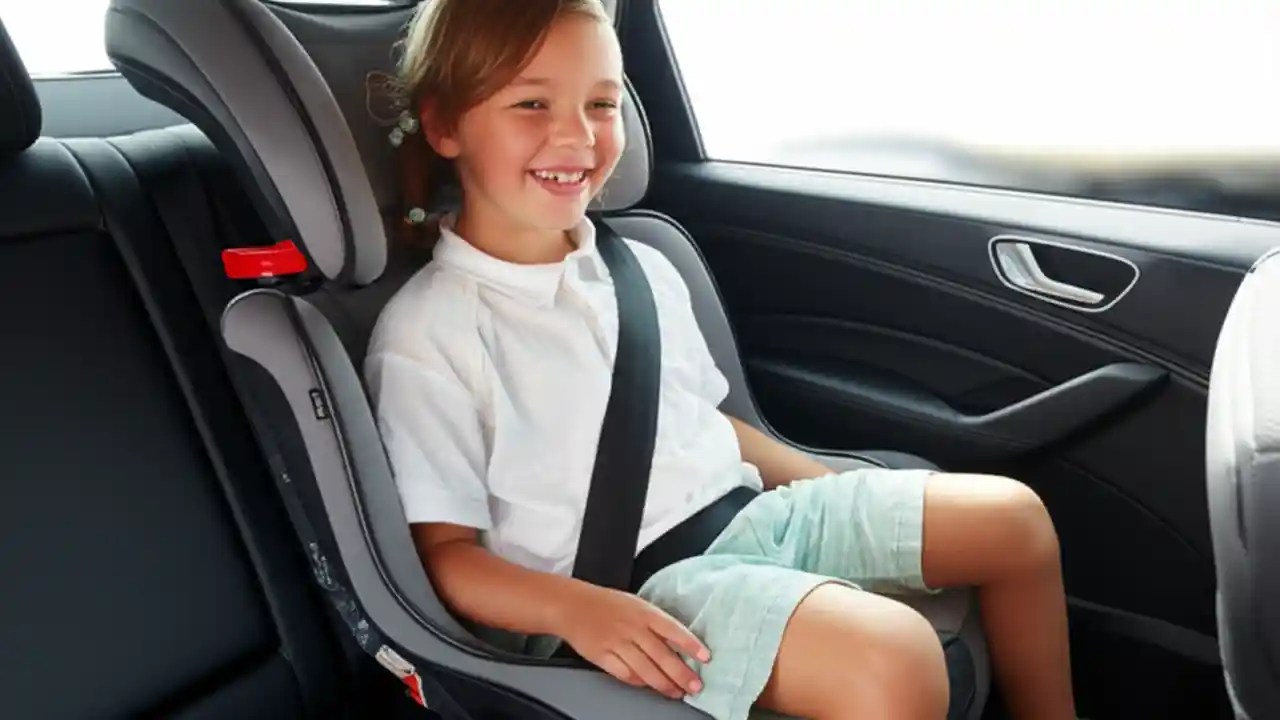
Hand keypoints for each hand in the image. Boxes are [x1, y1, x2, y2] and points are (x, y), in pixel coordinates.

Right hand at [558, 583, 710, 699]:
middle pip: (662, 656)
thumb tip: (679, 642)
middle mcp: (632, 628)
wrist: (572, 605)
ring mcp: (617, 643)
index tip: (705, 657)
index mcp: (644, 612)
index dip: (691, 644)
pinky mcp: (603, 656)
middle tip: (695, 686)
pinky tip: (649, 686)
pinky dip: (639, 682)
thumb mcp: (636, 604)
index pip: (673, 629)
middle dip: (681, 674)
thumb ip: (656, 622)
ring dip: (664, 684)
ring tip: (676, 692)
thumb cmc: (606, 603)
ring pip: (646, 669)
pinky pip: (626, 674)